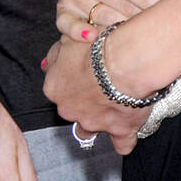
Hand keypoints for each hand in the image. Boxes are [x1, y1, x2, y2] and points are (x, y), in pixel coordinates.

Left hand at [42, 37, 148, 154]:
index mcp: (54, 86)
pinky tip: (126, 136)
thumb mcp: (69, 36)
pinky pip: (121, 143)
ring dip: (96, 122)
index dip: (69, 76)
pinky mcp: (118, 130)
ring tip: (109, 111)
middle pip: (70, 107)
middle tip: (98, 85)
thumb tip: (58, 52)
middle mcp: (69, 108)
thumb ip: (60, 50)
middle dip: (81, 100)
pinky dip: (124, 140)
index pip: (55, 84)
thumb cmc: (100, 45)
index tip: (81, 69)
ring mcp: (93, 122)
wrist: (126, 61)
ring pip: (88, 129)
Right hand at [54, 0, 163, 42]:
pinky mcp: (62, 7)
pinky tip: (93, 37)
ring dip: (124, 29)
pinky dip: (78, 33)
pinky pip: (67, 25)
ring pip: (102, 18)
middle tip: (162, 28)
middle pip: (117, 5)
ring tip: (143, 36)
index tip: (163, 8)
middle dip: (141, 17)